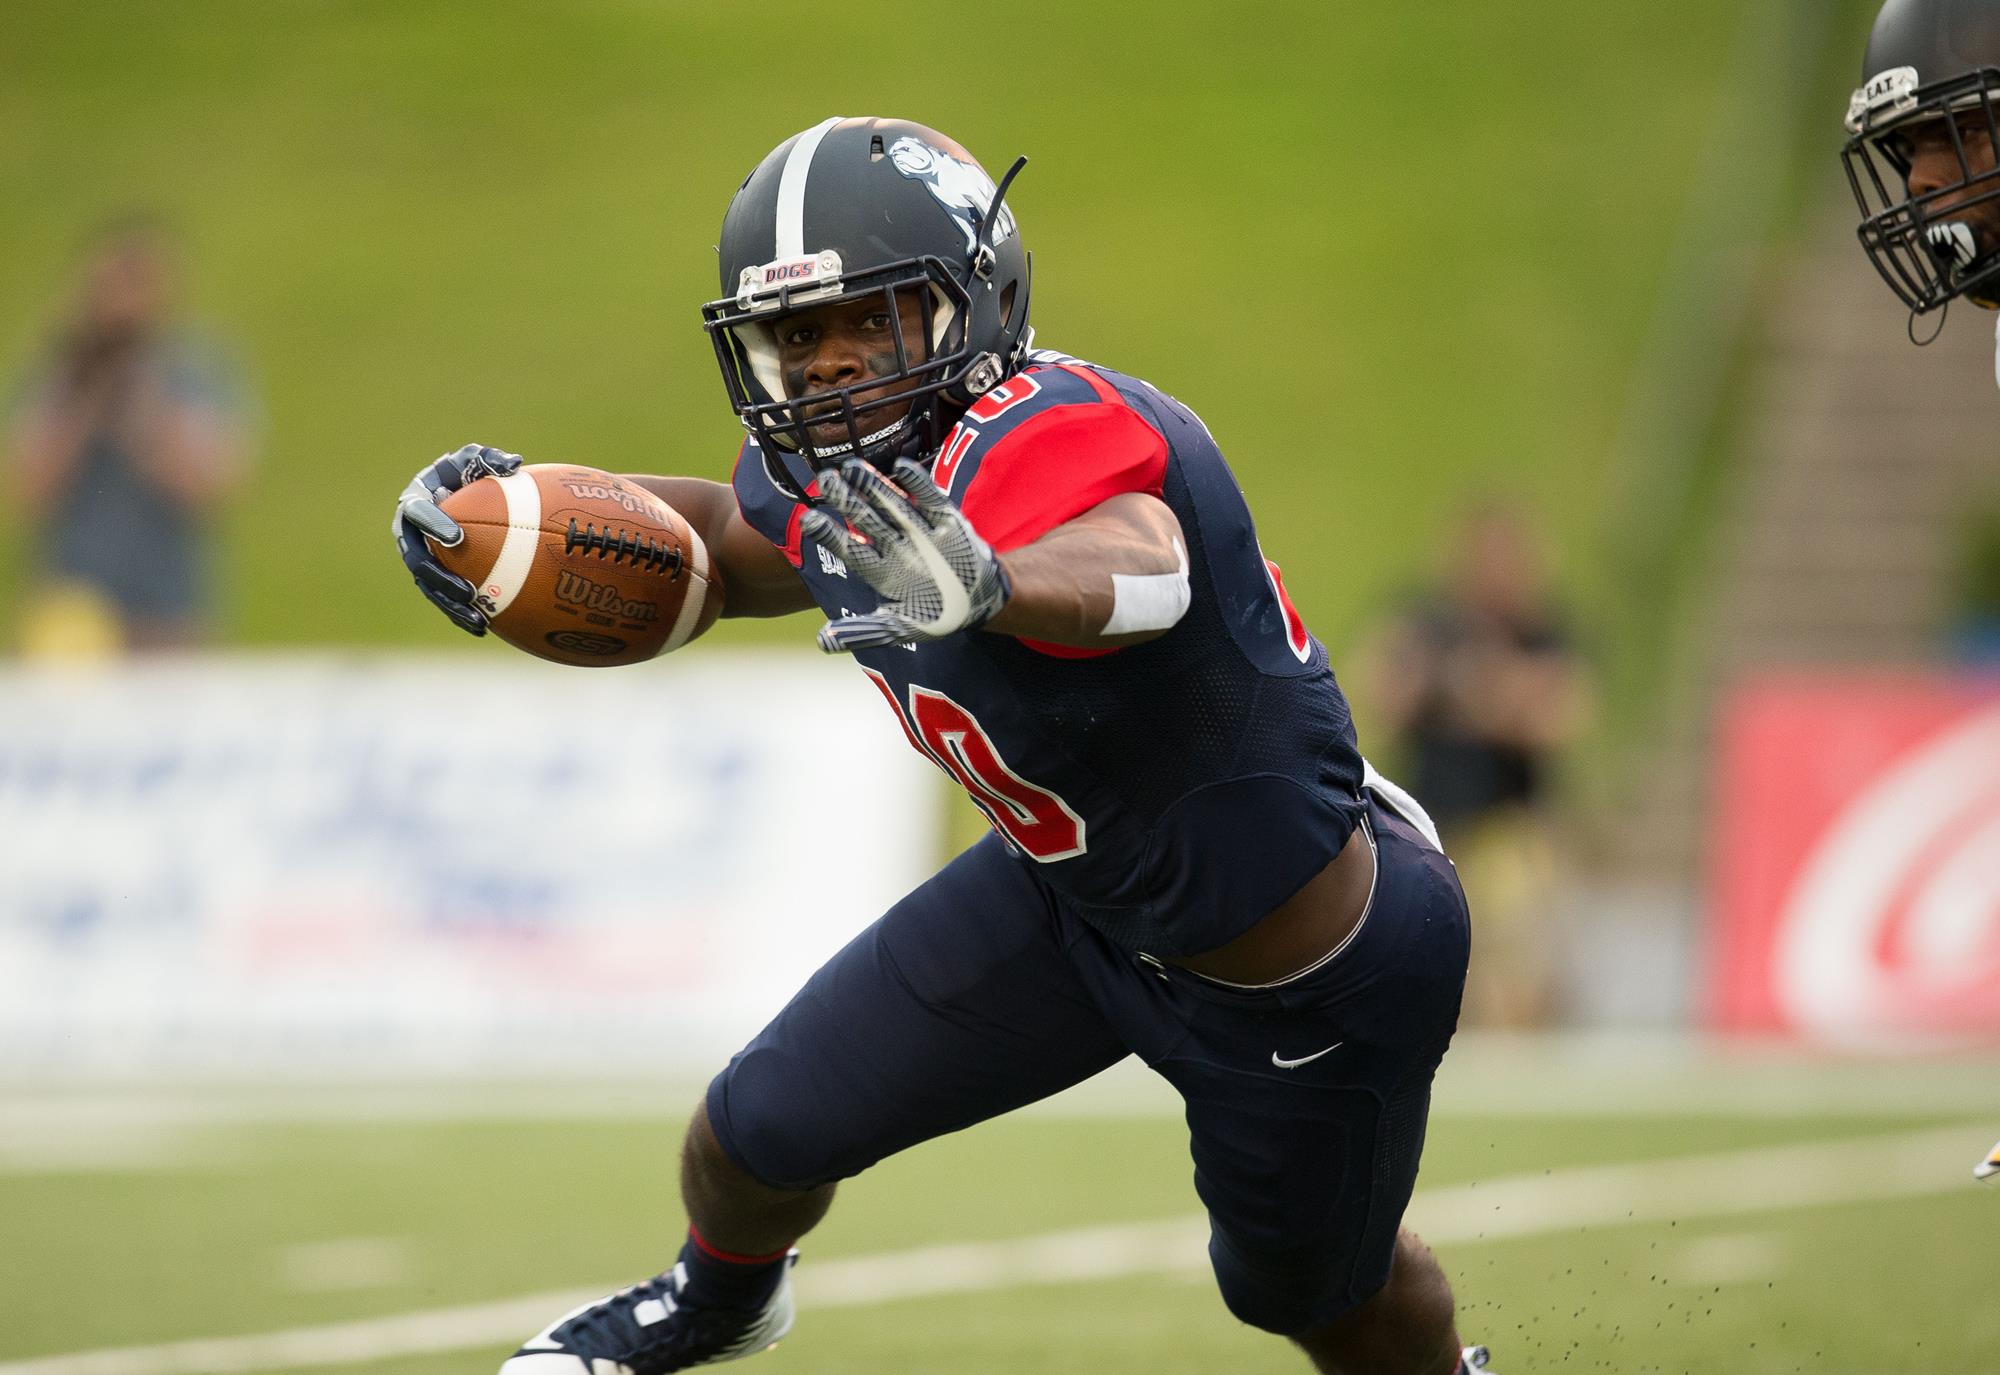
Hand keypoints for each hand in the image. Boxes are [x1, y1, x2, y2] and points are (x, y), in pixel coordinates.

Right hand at [391, 443, 521, 634]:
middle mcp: (409, 534)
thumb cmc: (466, 473)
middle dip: (440, 578)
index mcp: (415, 502)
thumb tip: (514, 463)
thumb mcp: (475, 460)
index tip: (456, 538)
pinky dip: (461, 614)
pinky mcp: (430, 577)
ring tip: (477, 619)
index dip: (434, 525)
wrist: (456, 495)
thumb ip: (490, 459)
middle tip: (467, 590)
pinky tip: (485, 628)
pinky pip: (443, 599)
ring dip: (451, 606)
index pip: (418, 514)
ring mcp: (417, 558)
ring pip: (429, 588)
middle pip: (418, 561)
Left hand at [799, 458, 1011, 652]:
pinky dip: (918, 485)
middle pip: (866, 519)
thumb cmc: (935, 617)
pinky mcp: (945, 520)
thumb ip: (862, 632)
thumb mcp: (899, 629)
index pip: (850, 549)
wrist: (980, 602)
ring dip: (874, 486)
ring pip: (892, 504)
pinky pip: (929, 500)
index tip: (810, 520)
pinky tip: (900, 468)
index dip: (830, 535)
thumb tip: (822, 642)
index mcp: (881, 570)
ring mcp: (919, 531)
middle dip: (847, 500)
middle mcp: (895, 546)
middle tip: (826, 479)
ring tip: (852, 466)